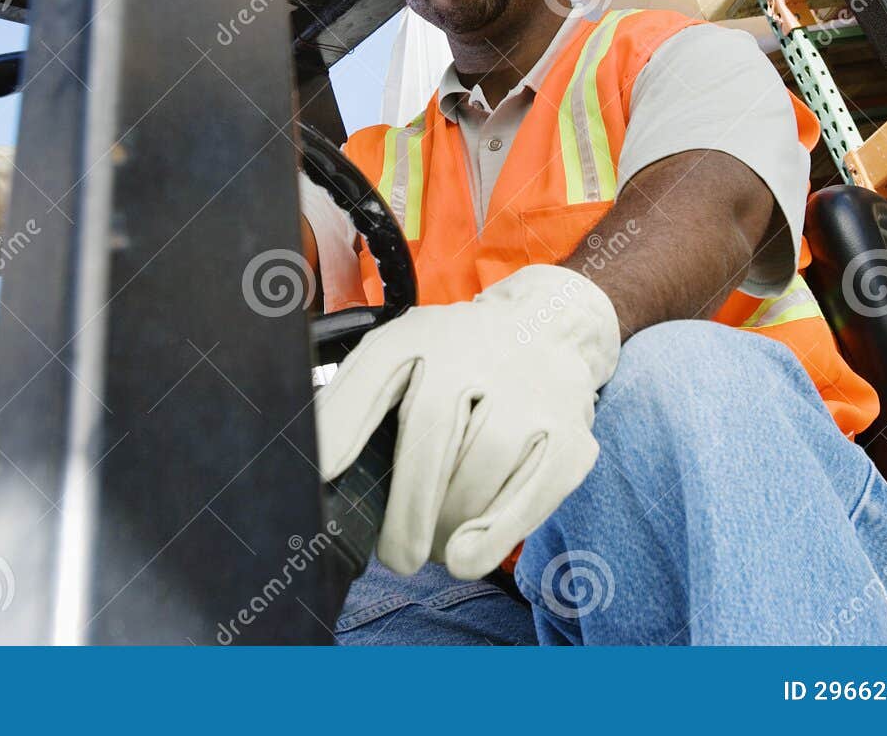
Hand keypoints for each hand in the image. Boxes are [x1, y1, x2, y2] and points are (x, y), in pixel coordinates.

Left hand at [317, 264, 620, 578]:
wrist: (550, 330)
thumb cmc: (457, 359)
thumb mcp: (400, 355)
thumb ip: (354, 401)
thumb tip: (315, 466)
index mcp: (422, 336)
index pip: (375, 376)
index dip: (345, 425)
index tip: (321, 471)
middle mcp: (477, 355)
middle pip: (431, 441)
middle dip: (406, 511)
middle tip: (396, 555)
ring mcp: (529, 394)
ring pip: (478, 475)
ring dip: (447, 527)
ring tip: (435, 546)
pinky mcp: (570, 436)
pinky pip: (531, 496)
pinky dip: (496, 535)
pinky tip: (468, 556)